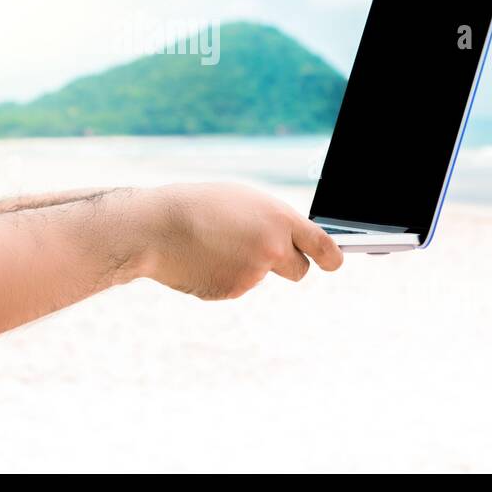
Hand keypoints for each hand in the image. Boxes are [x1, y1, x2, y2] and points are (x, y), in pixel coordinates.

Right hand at [135, 181, 344, 299]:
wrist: (157, 228)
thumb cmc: (198, 206)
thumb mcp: (243, 200)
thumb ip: (271, 220)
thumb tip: (288, 240)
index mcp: (279, 218)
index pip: (323, 245)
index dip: (332, 257)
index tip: (335, 262)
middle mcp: (273, 248)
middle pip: (299, 270)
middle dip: (288, 266)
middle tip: (264, 254)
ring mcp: (254, 273)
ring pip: (261, 277)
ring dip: (246, 266)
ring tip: (214, 244)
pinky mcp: (233, 291)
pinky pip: (237, 285)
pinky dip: (225, 276)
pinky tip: (203, 259)